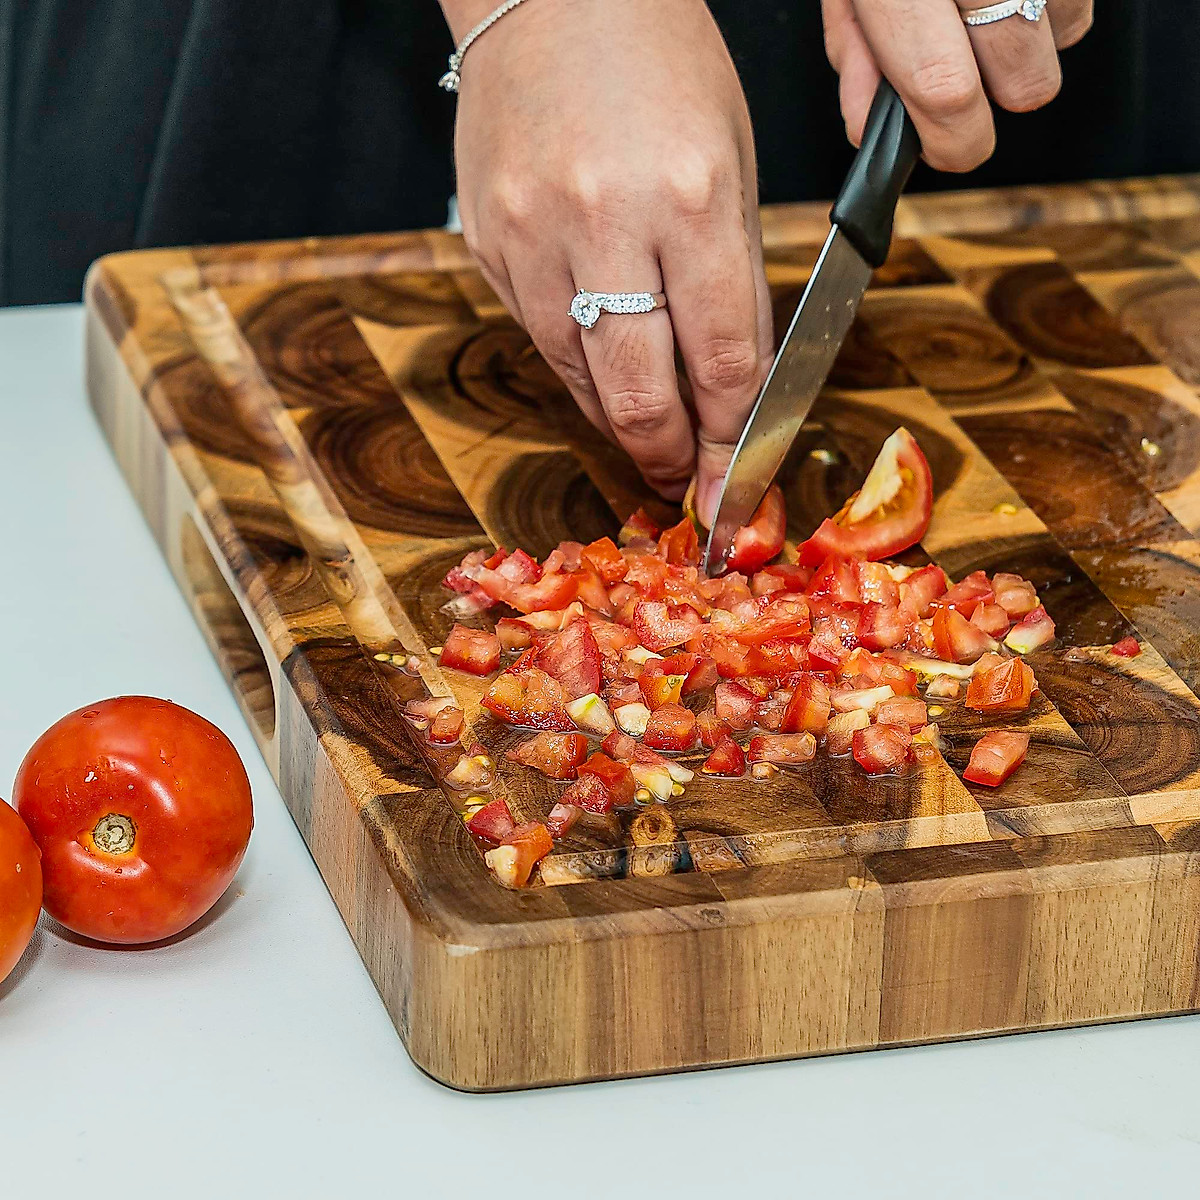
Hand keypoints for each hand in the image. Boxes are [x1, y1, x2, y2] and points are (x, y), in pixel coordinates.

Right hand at [445, 0, 770, 526]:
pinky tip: (604, 370)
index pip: (723, 361)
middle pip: (641, 394)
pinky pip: (539, 338)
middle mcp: (605, 222)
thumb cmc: (661, 65)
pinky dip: (579, 368)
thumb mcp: (732, 164)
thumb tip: (736, 389)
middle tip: (689, 480)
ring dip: (622, 422)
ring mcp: (532, 236)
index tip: (738, 483)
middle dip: (672, 456)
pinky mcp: (488, 244)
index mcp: (691, 196)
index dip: (735, 441)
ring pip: (581, 380)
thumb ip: (735, 283)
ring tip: (651, 433)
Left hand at [822, 0, 1092, 170]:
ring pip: (1064, 40)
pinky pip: (1081, 2)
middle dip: (995, 101)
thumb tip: (870, 127)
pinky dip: (1051, 6)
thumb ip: (854, 54)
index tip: (943, 149)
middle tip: (959, 71)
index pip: (946, 93)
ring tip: (982, 13)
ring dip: (1028, 46)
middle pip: (1026, 84)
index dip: (951, 142)